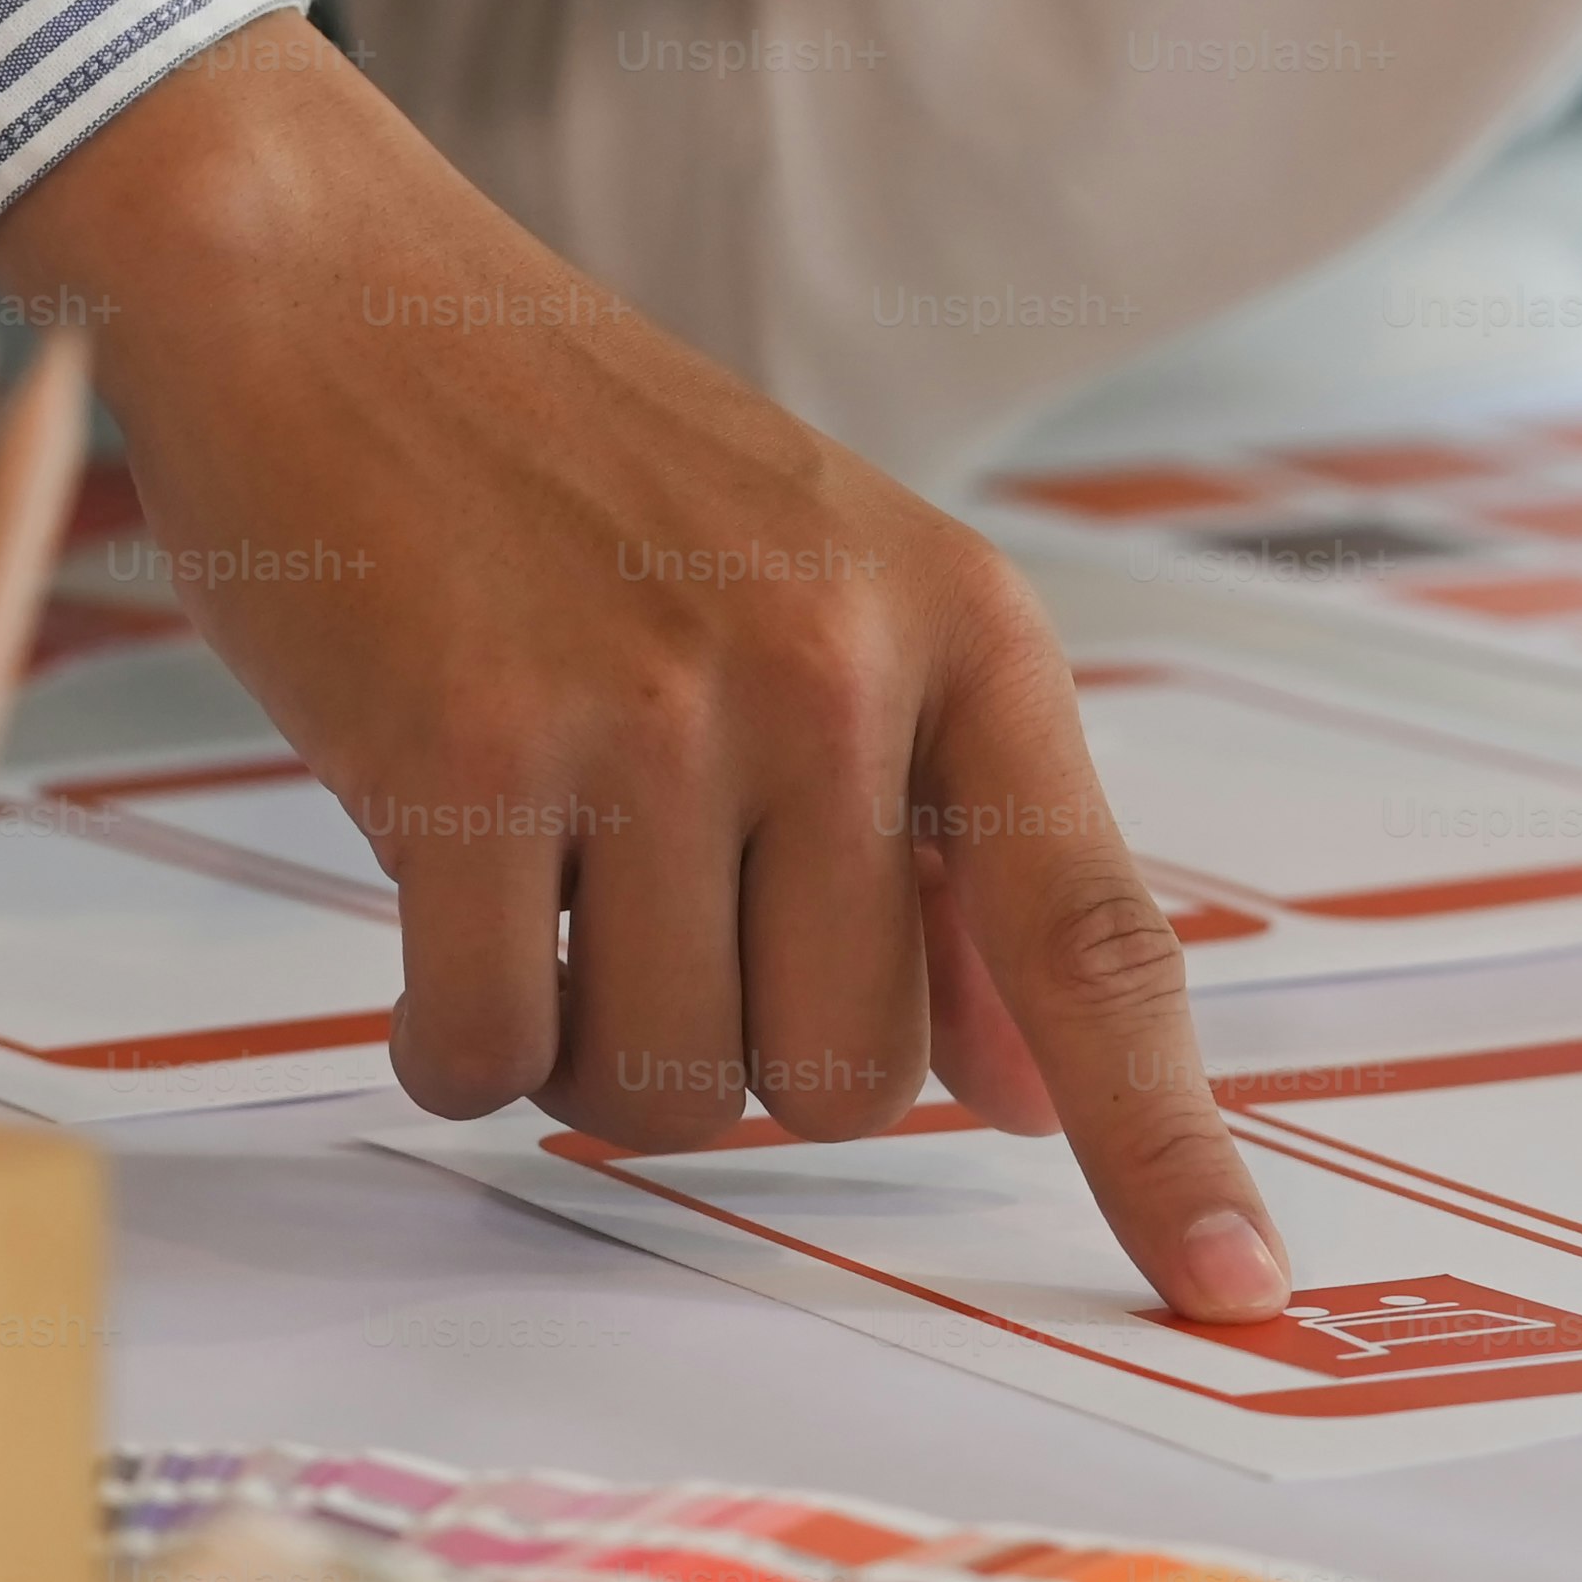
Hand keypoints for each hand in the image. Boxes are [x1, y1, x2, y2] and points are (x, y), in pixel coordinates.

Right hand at [0, 18, 1287, 1320]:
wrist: (341, 289)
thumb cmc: (588, 471)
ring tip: (539, 865)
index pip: (1098, 938)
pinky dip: (447, 1037)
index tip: (1240, 1293)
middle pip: (846, 1079)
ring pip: (663, 1086)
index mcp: (965, 635)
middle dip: (739, 1053)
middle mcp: (840, 672)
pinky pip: (484, 1053)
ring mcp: (657, 711)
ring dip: (580, 1042)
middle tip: (647, 897)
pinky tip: (431, 894)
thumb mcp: (830, 601)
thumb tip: (1026, 1089)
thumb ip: (937, 841)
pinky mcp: (465, 752)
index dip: (1166, 1140)